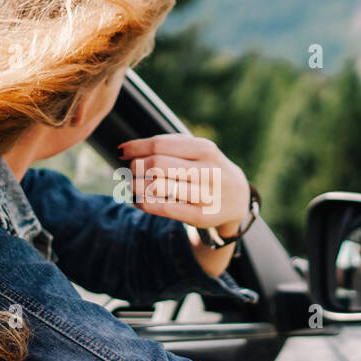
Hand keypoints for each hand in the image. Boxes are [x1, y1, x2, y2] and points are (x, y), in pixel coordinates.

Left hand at [119, 134, 250, 233]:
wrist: (238, 199)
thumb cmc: (207, 169)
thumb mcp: (197, 151)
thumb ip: (169, 147)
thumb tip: (127, 150)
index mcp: (205, 149)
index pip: (160, 144)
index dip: (136, 147)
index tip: (122, 151)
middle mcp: (208, 170)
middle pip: (156, 165)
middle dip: (136, 167)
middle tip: (131, 171)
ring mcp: (205, 194)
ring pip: (157, 187)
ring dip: (136, 186)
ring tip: (133, 186)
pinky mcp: (200, 216)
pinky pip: (163, 208)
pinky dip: (144, 203)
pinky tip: (138, 200)